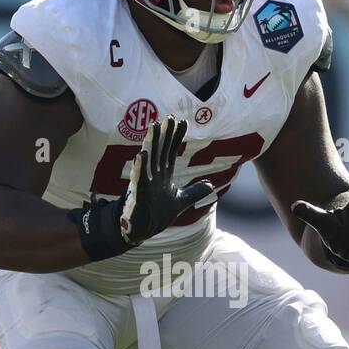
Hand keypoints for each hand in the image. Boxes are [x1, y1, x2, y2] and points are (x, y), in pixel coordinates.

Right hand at [120, 115, 212, 244]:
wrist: (142, 231)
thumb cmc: (157, 214)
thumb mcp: (181, 202)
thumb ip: (195, 192)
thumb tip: (210, 185)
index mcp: (163, 175)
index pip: (171, 151)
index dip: (176, 137)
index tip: (182, 121)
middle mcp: (154, 175)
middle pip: (160, 150)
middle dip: (164, 134)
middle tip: (168, 117)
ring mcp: (145, 183)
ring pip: (149, 159)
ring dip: (151, 143)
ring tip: (153, 127)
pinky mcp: (138, 194)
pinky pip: (139, 178)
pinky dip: (140, 166)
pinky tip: (141, 154)